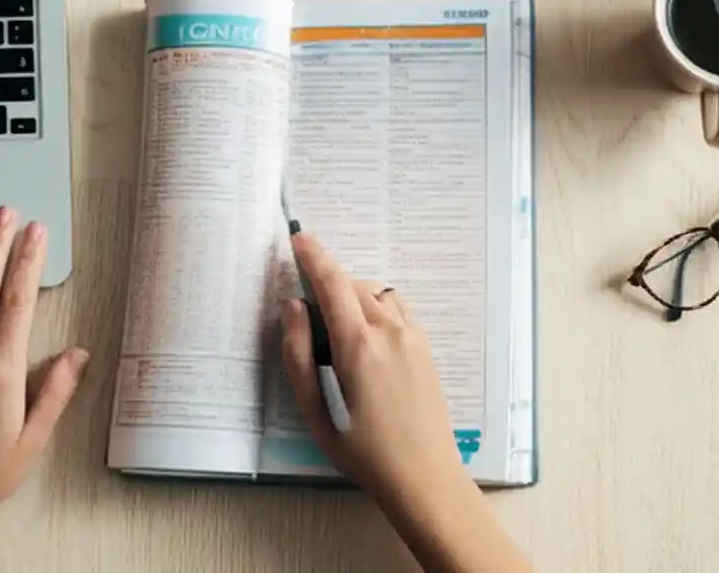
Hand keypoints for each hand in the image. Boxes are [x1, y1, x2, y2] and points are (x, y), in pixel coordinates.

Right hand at [281, 233, 530, 572]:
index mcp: (358, 347)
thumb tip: (292, 309)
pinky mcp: (425, 350)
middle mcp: (389, 333)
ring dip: (354, 295)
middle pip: (354, 285)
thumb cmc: (365, 455)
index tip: (299, 239)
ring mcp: (413, 339)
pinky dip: (376, 309)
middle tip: (308, 310)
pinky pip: (397, 311)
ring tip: (336, 328)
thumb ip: (298, 357)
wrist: (426, 479)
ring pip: (378, 294)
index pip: (332, 283)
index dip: (314, 256)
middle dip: (329, 283)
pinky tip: (365, 341)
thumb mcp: (316, 413)